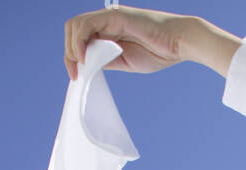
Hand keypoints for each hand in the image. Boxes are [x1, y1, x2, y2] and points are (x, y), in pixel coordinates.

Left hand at [64, 7, 194, 80]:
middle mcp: (105, 21)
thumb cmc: (158, 52)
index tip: (76, 77)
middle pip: (72, 29)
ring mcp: (109, 16)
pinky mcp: (114, 16)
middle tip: (75, 74)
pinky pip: (87, 25)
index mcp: (107, 31)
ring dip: (71, 48)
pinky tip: (85, 58)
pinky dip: (80, 42)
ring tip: (80, 66)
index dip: (71, 57)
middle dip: (68, 53)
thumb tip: (87, 67)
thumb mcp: (124, 62)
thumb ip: (105, 61)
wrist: (178, 43)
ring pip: (75, 25)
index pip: (78, 38)